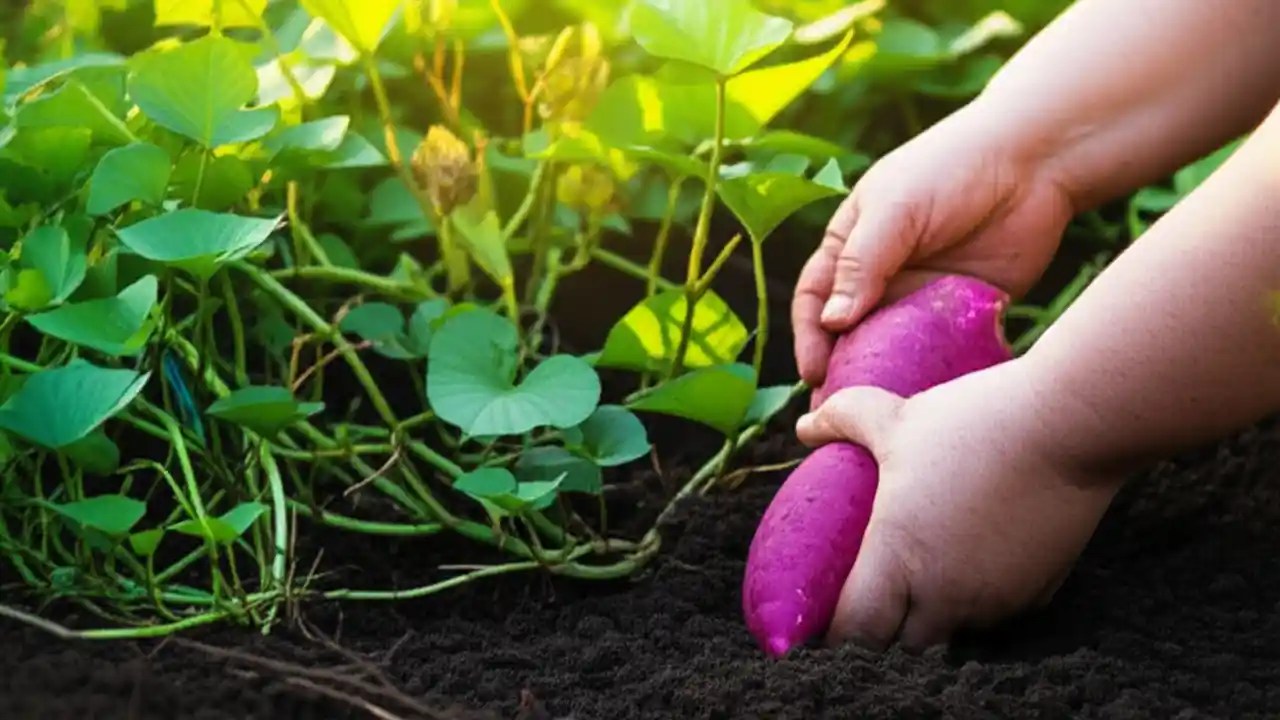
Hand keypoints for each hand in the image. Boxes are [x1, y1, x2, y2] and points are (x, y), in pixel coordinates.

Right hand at [792, 103, 1075, 388]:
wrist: (1033, 162)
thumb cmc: (950, 168)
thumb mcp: (894, 209)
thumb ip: (862, 263)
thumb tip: (831, 322)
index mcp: (852, 247)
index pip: (816, 298)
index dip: (809, 336)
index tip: (813, 373)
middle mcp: (882, 278)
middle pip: (849, 335)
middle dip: (840, 374)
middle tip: (835, 414)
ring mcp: (922, 298)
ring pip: (892, 351)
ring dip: (882, 384)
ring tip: (876, 420)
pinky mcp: (964, 314)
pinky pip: (941, 352)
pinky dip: (931, 377)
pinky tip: (927, 403)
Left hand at [794, 359, 1124, 651]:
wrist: (1070, 423)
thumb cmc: (974, 422)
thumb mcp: (897, 417)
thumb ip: (845, 421)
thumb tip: (806, 424)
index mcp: (901, 560)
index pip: (856, 628)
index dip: (836, 625)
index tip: (827, 609)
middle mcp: (947, 594)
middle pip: (902, 640)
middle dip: (883, 624)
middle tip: (870, 591)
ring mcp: (997, 600)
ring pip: (951, 631)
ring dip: (931, 615)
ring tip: (919, 578)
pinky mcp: (1037, 592)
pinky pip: (995, 614)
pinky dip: (976, 600)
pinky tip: (970, 562)